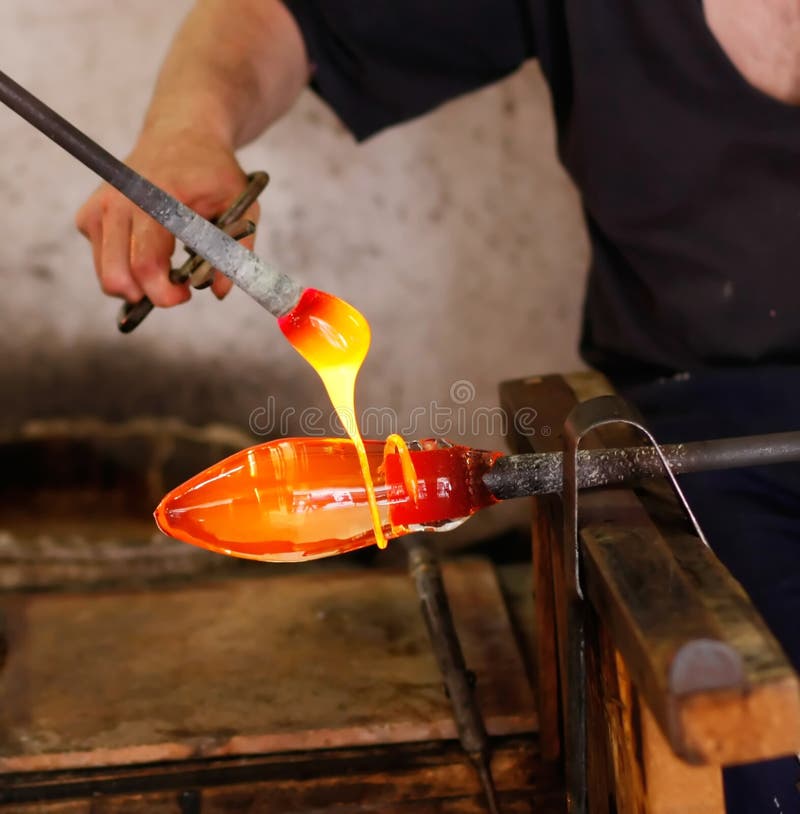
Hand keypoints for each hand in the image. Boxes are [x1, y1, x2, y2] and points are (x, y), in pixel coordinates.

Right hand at [76, 132, 258, 306]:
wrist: (180, 135)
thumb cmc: (213, 173)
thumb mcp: (241, 205)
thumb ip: (235, 250)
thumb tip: (219, 292)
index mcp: (158, 196)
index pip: (147, 262)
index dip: (165, 293)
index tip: (186, 294)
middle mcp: (121, 200)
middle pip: (118, 276)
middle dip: (148, 296)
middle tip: (175, 291)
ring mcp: (100, 207)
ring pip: (106, 274)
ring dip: (136, 286)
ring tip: (164, 272)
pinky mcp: (88, 215)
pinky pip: (101, 261)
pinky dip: (124, 268)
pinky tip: (147, 250)